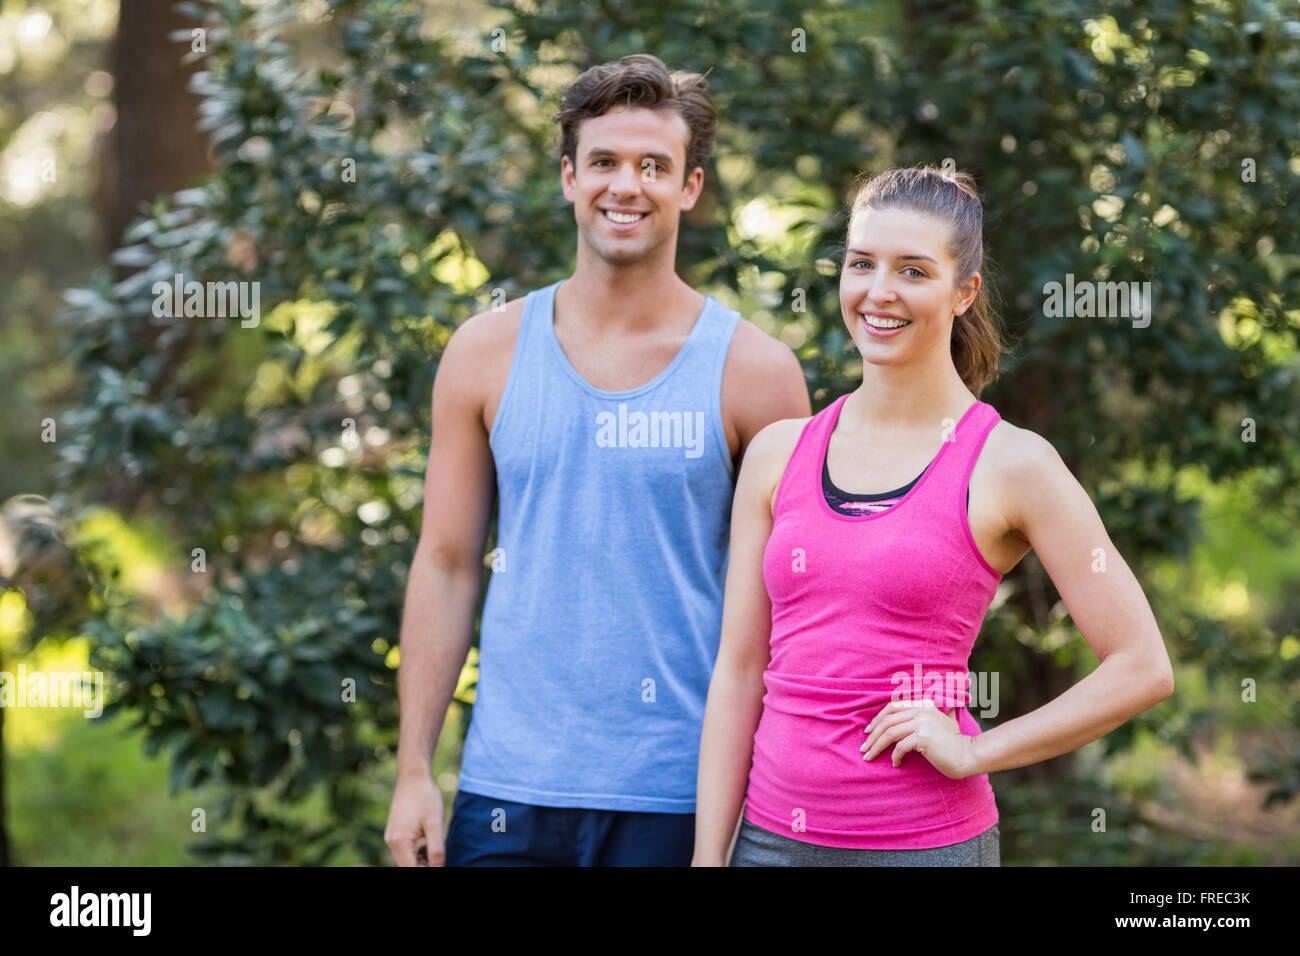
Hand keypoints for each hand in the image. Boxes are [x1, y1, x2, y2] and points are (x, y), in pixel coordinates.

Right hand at [385, 772, 446, 865]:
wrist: (413, 776)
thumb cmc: (425, 797)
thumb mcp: (435, 823)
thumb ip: (436, 849)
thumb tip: (439, 867)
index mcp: (399, 842)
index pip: (412, 869)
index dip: (428, 870)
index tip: (440, 864)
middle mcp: (391, 842)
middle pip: (407, 866)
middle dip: (424, 866)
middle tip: (440, 858)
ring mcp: (391, 837)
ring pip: (406, 860)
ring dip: (421, 861)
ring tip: (434, 849)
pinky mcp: (395, 833)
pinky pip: (404, 851)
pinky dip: (416, 853)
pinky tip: (427, 844)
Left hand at [861, 698, 976, 778]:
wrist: (968, 754)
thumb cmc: (952, 742)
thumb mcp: (940, 721)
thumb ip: (925, 715)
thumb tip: (903, 719)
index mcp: (922, 704)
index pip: (892, 707)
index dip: (877, 719)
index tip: (868, 732)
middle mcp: (921, 710)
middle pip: (887, 721)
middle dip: (872, 735)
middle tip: (864, 748)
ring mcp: (922, 723)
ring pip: (890, 733)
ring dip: (876, 746)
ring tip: (870, 756)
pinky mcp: (923, 738)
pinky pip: (900, 747)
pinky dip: (895, 756)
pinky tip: (895, 763)